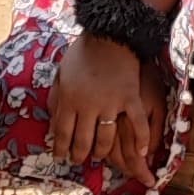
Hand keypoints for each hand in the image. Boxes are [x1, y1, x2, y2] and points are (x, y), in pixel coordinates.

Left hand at [48, 31, 163, 176]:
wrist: (109, 35)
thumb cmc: (82, 53)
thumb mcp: (61, 73)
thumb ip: (56, 98)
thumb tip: (52, 121)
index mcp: (68, 98)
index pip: (62, 133)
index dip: (61, 149)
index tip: (61, 158)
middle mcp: (88, 105)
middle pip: (82, 140)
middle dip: (79, 154)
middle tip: (78, 160)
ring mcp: (110, 103)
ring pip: (105, 138)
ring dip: (101, 152)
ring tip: (99, 156)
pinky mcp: (130, 98)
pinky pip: (137, 124)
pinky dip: (141, 140)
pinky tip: (141, 152)